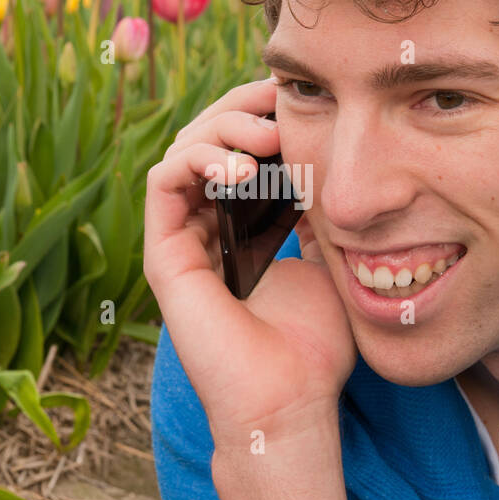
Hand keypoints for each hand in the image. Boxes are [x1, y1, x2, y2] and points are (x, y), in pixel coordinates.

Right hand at [144, 78, 356, 448]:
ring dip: (223, 129)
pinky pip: (163, 181)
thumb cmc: (316, 343)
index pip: (241, 147)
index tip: (305, 100)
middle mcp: (206, 227)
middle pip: (207, 138)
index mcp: (241, 225)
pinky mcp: (163, 256)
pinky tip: (242, 171)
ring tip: (267, 139)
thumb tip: (335, 159)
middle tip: (281, 103)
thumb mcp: (330, 257)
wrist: (291, 400)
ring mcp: (181, 240)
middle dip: (243, 109)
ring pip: (182, 150)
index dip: (265, 114)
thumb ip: (322, 210)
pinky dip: (198, 160)